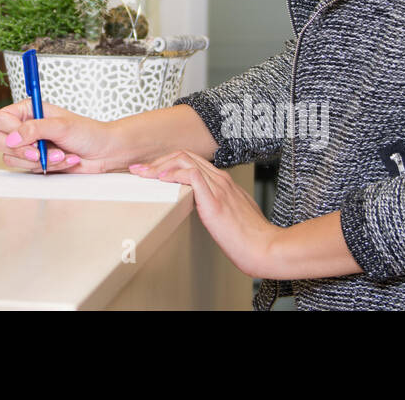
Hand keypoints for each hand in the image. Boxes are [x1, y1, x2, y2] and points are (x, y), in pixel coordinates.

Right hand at [0, 98, 119, 172]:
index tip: (27, 139)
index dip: (10, 132)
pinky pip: (28, 169)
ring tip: (60, 153)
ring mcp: (28, 146)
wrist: (104, 151)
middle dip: (20, 150)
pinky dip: (48, 167)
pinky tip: (64, 159)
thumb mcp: (61, 126)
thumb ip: (34, 130)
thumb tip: (12, 138)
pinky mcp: (35, 162)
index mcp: (28, 110)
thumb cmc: (87, 132)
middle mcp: (24, 127)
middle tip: (38, 151)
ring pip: (12, 158)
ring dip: (39, 160)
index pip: (0, 120)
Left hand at [130, 150, 279, 277]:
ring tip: (144, 174)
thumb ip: (216, 206)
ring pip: (185, 160)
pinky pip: (192, 175)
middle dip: (158, 161)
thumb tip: (200, 208)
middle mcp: (221, 180)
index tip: (151, 171)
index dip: (168, 163)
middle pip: (184, 155)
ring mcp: (219, 187)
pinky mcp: (216, 199)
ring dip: (159, 166)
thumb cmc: (250, 238)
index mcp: (223, 182)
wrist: (264, 248)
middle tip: (139, 169)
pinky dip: (174, 173)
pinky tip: (162, 180)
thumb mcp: (230, 215)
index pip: (191, 160)